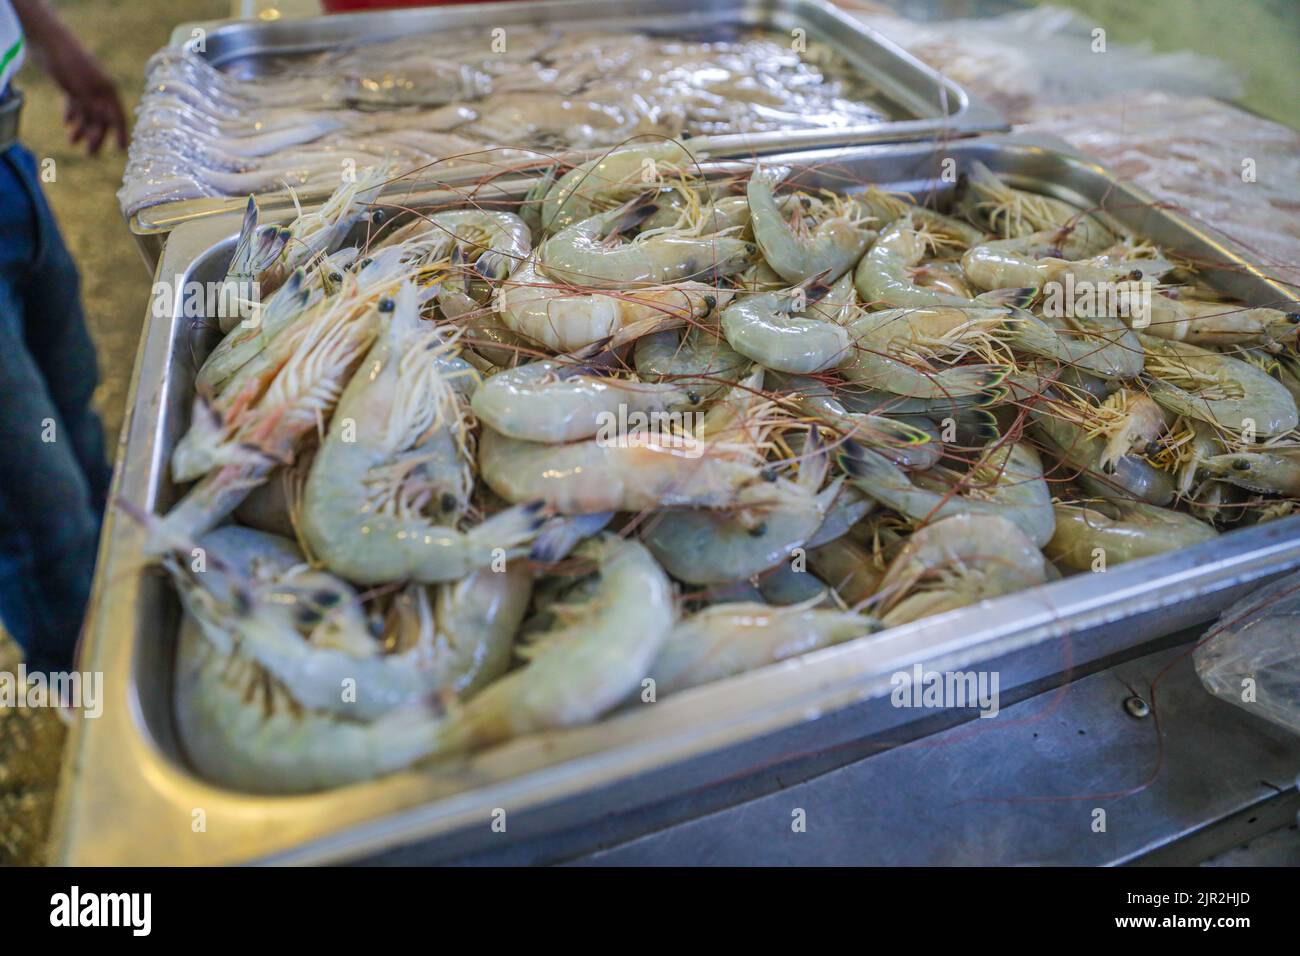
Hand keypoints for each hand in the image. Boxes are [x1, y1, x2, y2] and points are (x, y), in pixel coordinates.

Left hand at [44, 40, 127, 155]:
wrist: (50, 41)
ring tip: (72, 142)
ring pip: (87, 113)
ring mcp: (86, 87)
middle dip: (96, 136)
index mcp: (108, 91)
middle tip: (90, 154)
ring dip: (82, 128)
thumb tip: (107, 124)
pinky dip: (73, 114)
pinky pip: (76, 104)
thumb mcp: (83, 88)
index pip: (119, 117)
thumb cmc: (70, 63)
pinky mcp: (73, 84)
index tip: (121, 150)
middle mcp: (100, 91)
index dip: (121, 134)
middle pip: (102, 118)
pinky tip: (67, 123)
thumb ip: (95, 106)